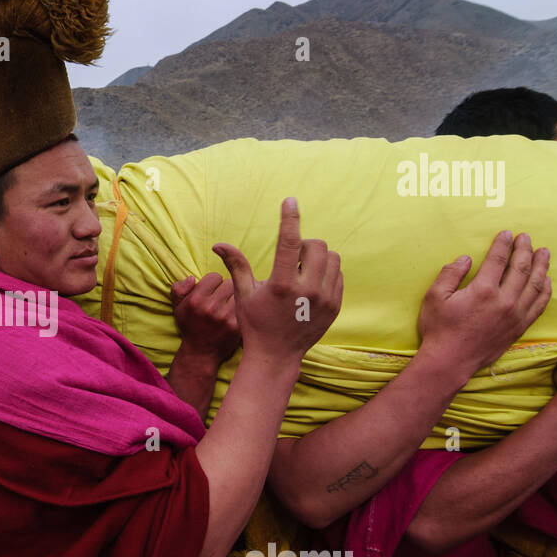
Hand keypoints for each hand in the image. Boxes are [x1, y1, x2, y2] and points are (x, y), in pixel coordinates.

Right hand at [171, 273, 240, 363]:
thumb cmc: (190, 327)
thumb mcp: (178, 307)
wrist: (200, 353)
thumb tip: (192, 278)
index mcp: (196, 299)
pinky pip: (244, 308)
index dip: (214, 284)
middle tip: (223, 299)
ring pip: (240, 294)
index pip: (215, 276)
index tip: (212, 292)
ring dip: (236, 299)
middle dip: (226, 290)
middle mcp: (210, 307)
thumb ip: (179, 289)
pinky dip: (241, 310)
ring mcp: (225, 317)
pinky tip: (236, 316)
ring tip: (229, 307)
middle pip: (230, 283)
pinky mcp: (237, 326)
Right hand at [213, 197, 341, 364]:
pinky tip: (310, 284)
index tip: (290, 201)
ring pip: (332, 258)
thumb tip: (218, 244)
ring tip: (302, 271)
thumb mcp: (244, 295)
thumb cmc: (255, 324)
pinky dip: (326, 272)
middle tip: (292, 258)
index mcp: (282, 285)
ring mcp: (325, 299)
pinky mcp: (335, 306)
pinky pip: (338, 275)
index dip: (289, 218)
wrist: (277, 356)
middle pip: (317, 246)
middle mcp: (307, 291)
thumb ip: (236, 265)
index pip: (289, 242)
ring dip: (318, 257)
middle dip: (304, 245)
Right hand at [418, 231, 550, 374]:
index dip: (503, 244)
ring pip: (535, 285)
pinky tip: (546, 280)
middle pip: (521, 268)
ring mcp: (515, 315)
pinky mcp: (520, 327)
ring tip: (544, 253)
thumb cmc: (439, 329)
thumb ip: (450, 274)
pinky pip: (539, 305)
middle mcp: (504, 301)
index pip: (498, 260)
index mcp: (482, 290)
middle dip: (525, 250)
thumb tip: (465, 259)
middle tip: (526, 238)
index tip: (507, 234)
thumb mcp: (434, 297)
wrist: (450, 361)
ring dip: (541, 266)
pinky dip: (545, 290)